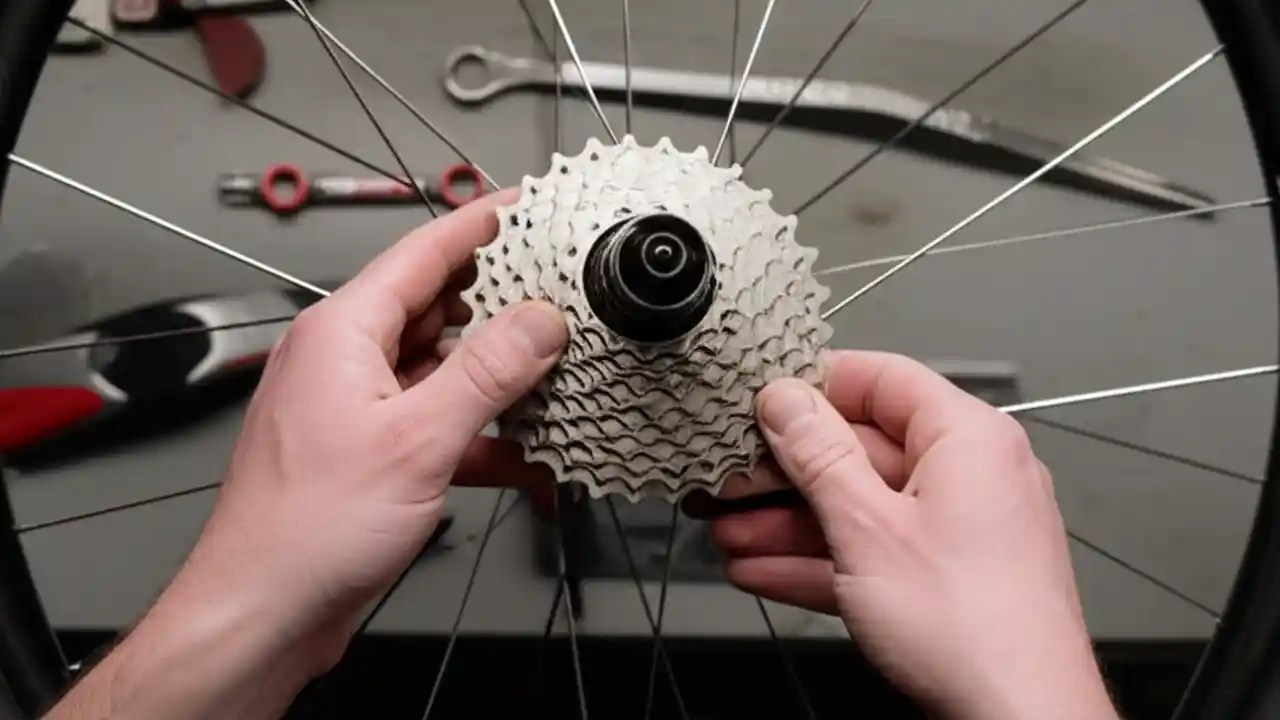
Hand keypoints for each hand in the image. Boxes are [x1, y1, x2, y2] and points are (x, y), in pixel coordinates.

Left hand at [47, 190, 567, 719]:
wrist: (263, 613)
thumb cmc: (306, 530)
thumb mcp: (418, 440)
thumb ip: (487, 374)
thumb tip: (539, 321)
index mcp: (342, 333)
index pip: (423, 252)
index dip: (481, 223)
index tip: (527, 204)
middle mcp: (344, 360)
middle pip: (435, 306)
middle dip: (500, 302)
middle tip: (560, 293)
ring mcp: (355, 407)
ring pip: (438, 367)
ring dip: (493, 375)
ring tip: (552, 370)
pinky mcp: (367, 453)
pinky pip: (433, 422)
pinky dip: (476, 434)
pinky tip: (521, 454)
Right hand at [711, 351, 1116, 719]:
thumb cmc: (971, 628)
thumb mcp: (866, 528)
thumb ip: (818, 455)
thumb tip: (785, 399)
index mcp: (967, 438)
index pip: (882, 379)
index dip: (815, 385)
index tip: (762, 402)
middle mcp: (973, 474)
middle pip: (862, 448)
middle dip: (786, 473)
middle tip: (730, 480)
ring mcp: (962, 529)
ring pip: (861, 507)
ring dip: (791, 523)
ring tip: (729, 532)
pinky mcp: (950, 577)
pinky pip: (876, 551)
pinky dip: (823, 559)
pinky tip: (763, 570)